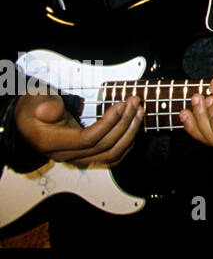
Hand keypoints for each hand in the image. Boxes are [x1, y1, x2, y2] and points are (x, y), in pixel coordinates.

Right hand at [14, 91, 142, 166]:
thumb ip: (44, 106)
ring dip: (129, 133)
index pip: (88, 139)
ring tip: (138, 111)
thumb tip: (52, 110)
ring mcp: (77, 157)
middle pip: (103, 146)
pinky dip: (127, 143)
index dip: (108, 123)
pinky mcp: (86, 155)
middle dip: (124, 123)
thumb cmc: (33, 107)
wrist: (29, 118)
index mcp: (52, 143)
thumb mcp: (35, 101)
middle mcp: (65, 155)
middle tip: (134, 103)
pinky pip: (112, 157)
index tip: (120, 105)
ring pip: (111, 154)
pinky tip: (133, 126)